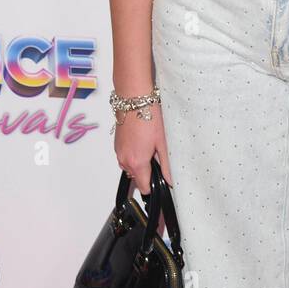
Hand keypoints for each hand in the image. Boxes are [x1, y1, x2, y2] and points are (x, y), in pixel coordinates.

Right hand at [114, 107, 173, 233]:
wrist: (133, 99)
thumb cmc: (148, 117)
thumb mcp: (163, 142)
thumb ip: (167, 164)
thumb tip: (171, 180)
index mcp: (136, 163)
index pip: (144, 188)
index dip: (154, 185)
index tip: (162, 177)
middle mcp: (124, 160)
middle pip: (138, 177)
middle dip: (149, 170)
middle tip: (158, 153)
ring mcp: (119, 152)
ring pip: (132, 166)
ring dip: (141, 161)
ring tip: (151, 143)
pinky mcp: (117, 145)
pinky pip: (127, 156)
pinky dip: (135, 152)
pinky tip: (143, 139)